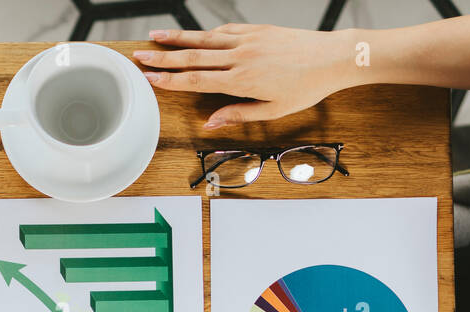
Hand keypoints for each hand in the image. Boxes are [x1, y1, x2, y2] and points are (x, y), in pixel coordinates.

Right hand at [133, 24, 358, 127]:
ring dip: (176, 39)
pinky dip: (204, 33)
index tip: (148, 79)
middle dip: (162, 58)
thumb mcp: (273, 111)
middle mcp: (239, 58)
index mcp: (241, 81)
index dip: (169, 81)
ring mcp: (246, 40)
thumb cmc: (306, 87)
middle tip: (138, 56)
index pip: (196, 81)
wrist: (331, 57)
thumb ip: (238, 115)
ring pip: (203, 39)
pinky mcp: (255, 30)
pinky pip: (223, 32)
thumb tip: (209, 123)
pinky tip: (191, 35)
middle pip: (192, 57)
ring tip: (154, 38)